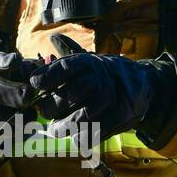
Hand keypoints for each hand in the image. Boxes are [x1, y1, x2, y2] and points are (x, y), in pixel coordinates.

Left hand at [28, 47, 171, 141]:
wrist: (143, 83)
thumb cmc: (106, 75)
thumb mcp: (89, 62)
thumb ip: (69, 58)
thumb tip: (53, 37)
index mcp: (90, 62)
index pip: (66, 66)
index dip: (48, 75)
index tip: (33, 84)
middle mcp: (102, 76)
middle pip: (73, 92)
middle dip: (54, 105)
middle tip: (43, 113)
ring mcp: (114, 95)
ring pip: (86, 114)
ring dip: (67, 125)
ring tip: (56, 130)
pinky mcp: (124, 113)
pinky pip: (101, 129)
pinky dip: (86, 136)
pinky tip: (76, 139)